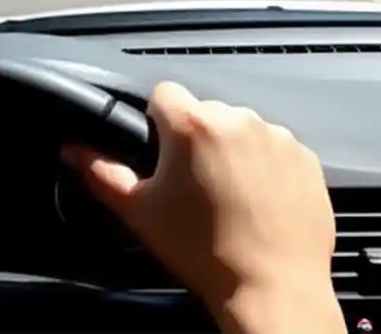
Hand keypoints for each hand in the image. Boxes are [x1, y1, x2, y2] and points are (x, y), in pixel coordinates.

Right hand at [64, 82, 341, 333]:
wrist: (271, 287)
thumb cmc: (203, 253)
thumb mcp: (140, 212)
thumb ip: (102, 173)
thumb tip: (74, 151)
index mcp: (193, 125)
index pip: (163, 93)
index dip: (156, 123)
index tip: (161, 153)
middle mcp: (239, 120)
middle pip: (205, 112)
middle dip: (196, 140)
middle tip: (192, 185)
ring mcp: (278, 137)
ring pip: (242, 130)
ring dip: (233, 152)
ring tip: (228, 198)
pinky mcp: (306, 157)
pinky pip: (277, 150)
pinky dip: (266, 168)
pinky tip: (256, 202)